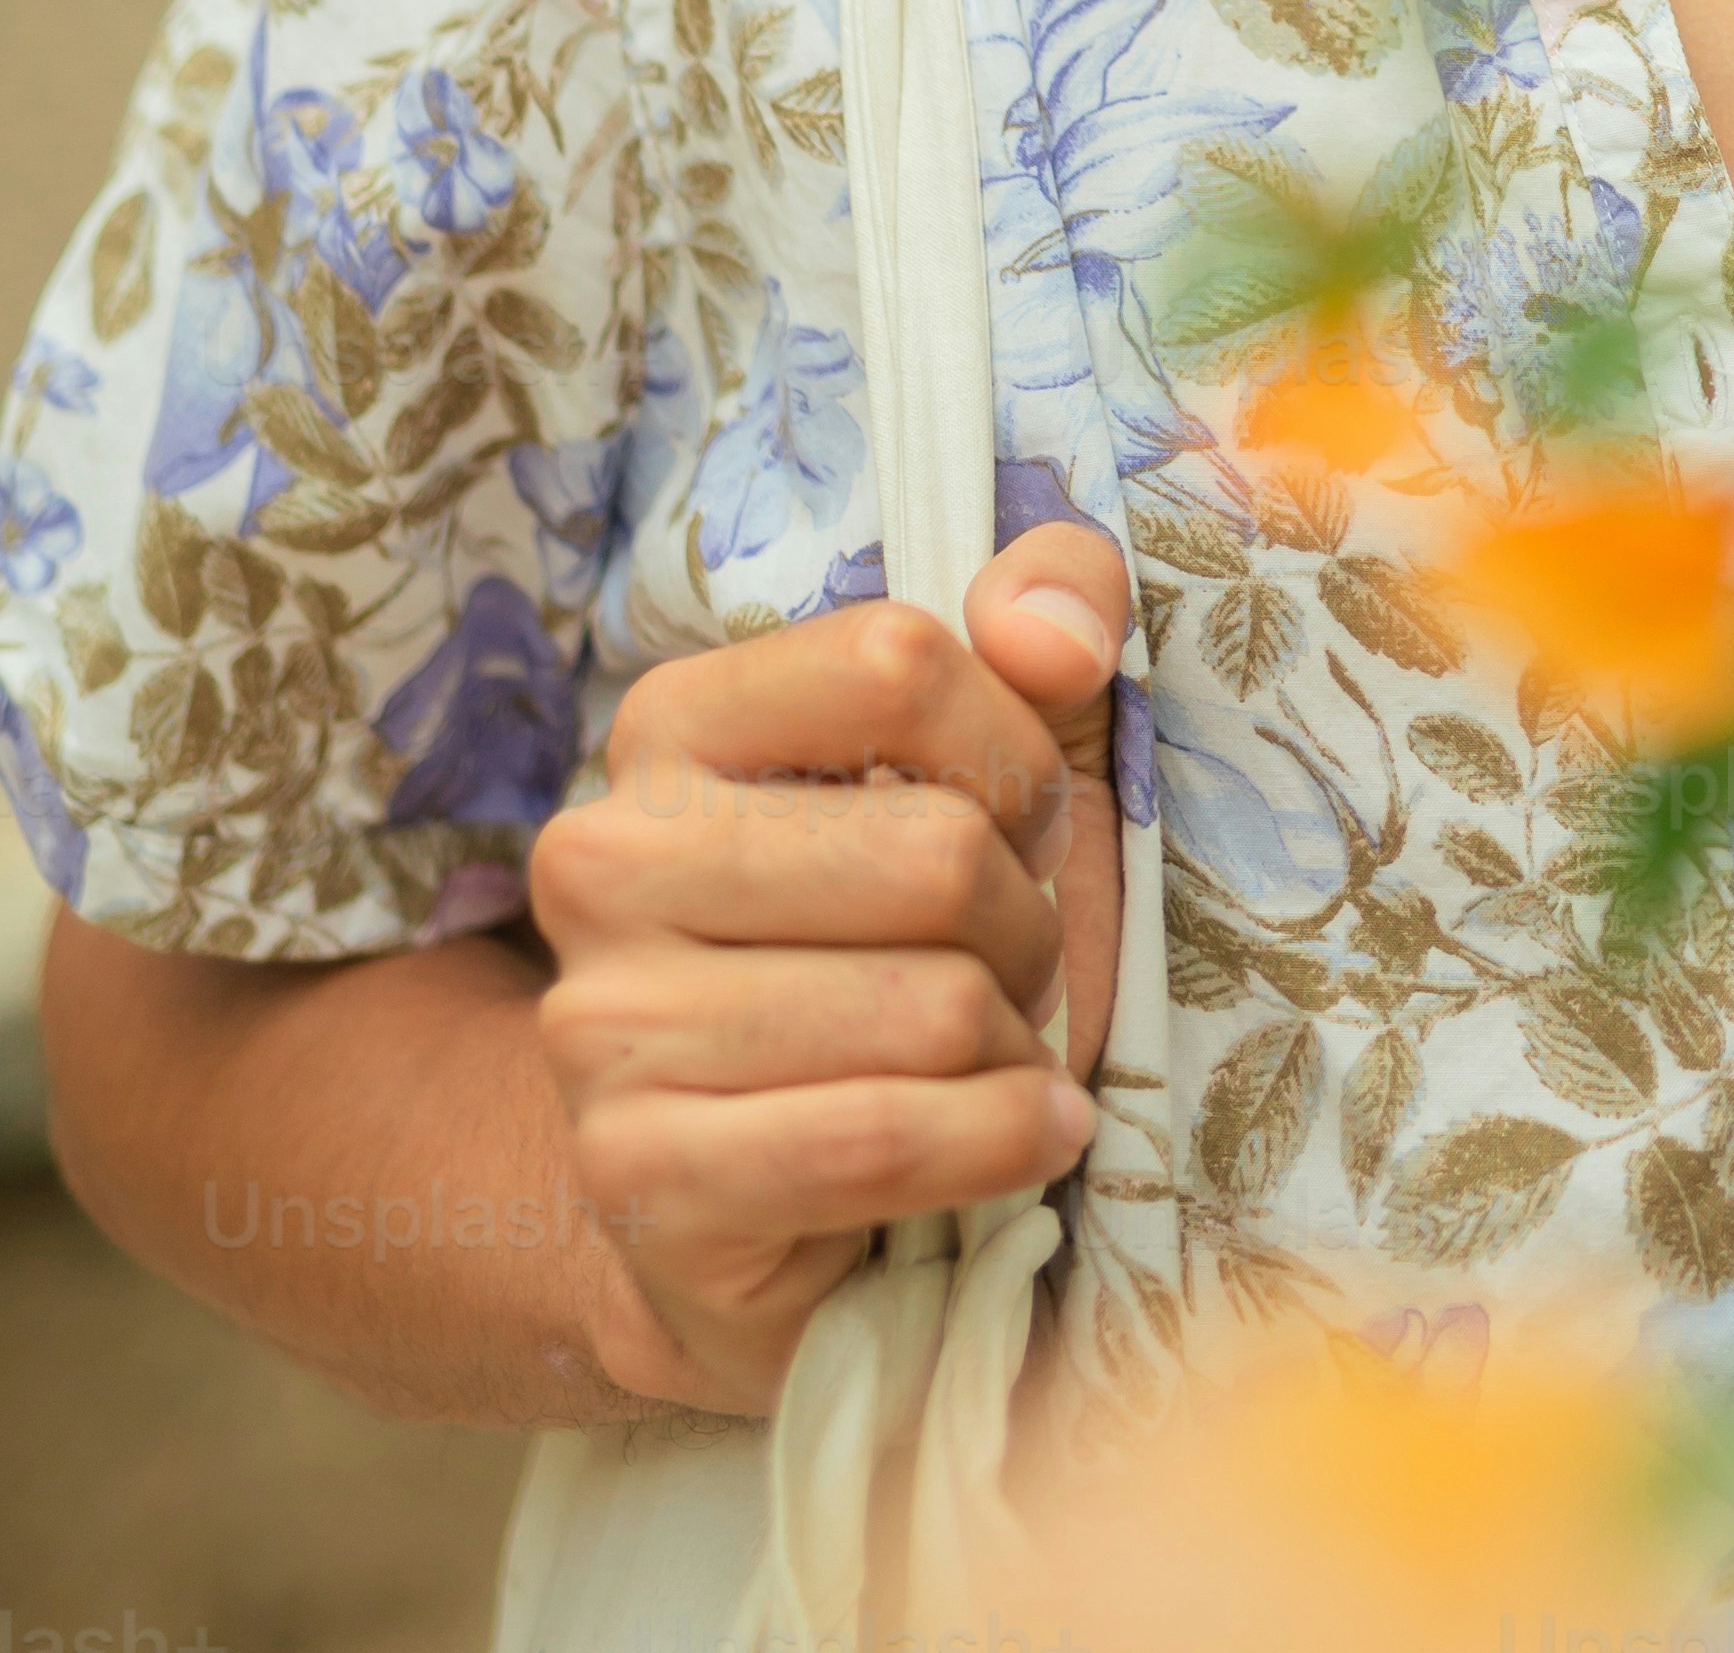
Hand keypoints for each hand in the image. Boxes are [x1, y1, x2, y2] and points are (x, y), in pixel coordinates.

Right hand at [526, 520, 1131, 1419]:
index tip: (1023, 827)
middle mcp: (605, 857)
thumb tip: (1057, 635)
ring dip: (1019, 1048)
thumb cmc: (910, 944)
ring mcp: (604, 1023)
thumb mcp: (1001, 753)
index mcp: (673, 723)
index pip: (894, 661)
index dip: (1015, 753)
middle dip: (1029, 927)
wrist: (787, 1193)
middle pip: (936, 852)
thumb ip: (1052, 612)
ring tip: (998, 1057)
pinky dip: (1001, 1142)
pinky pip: (881, 1142)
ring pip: (931, 1008)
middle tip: (1018, 970)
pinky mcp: (639, 1176)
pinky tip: (1030, 1136)